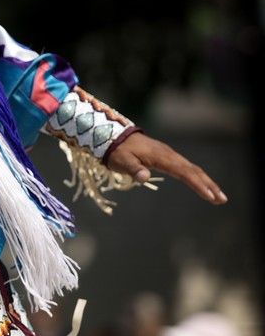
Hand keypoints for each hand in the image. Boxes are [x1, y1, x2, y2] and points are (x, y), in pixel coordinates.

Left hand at [105, 132, 226, 203]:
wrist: (113, 135)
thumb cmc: (117, 150)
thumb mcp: (121, 161)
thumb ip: (133, 169)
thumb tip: (143, 177)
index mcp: (161, 157)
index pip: (184, 172)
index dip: (197, 185)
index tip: (209, 196)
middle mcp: (169, 154)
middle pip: (193, 170)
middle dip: (209, 185)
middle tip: (222, 200)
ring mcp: (168, 155)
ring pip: (191, 168)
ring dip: (205, 182)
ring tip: (217, 196)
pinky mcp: (165, 156)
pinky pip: (185, 167)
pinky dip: (196, 176)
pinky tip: (201, 184)